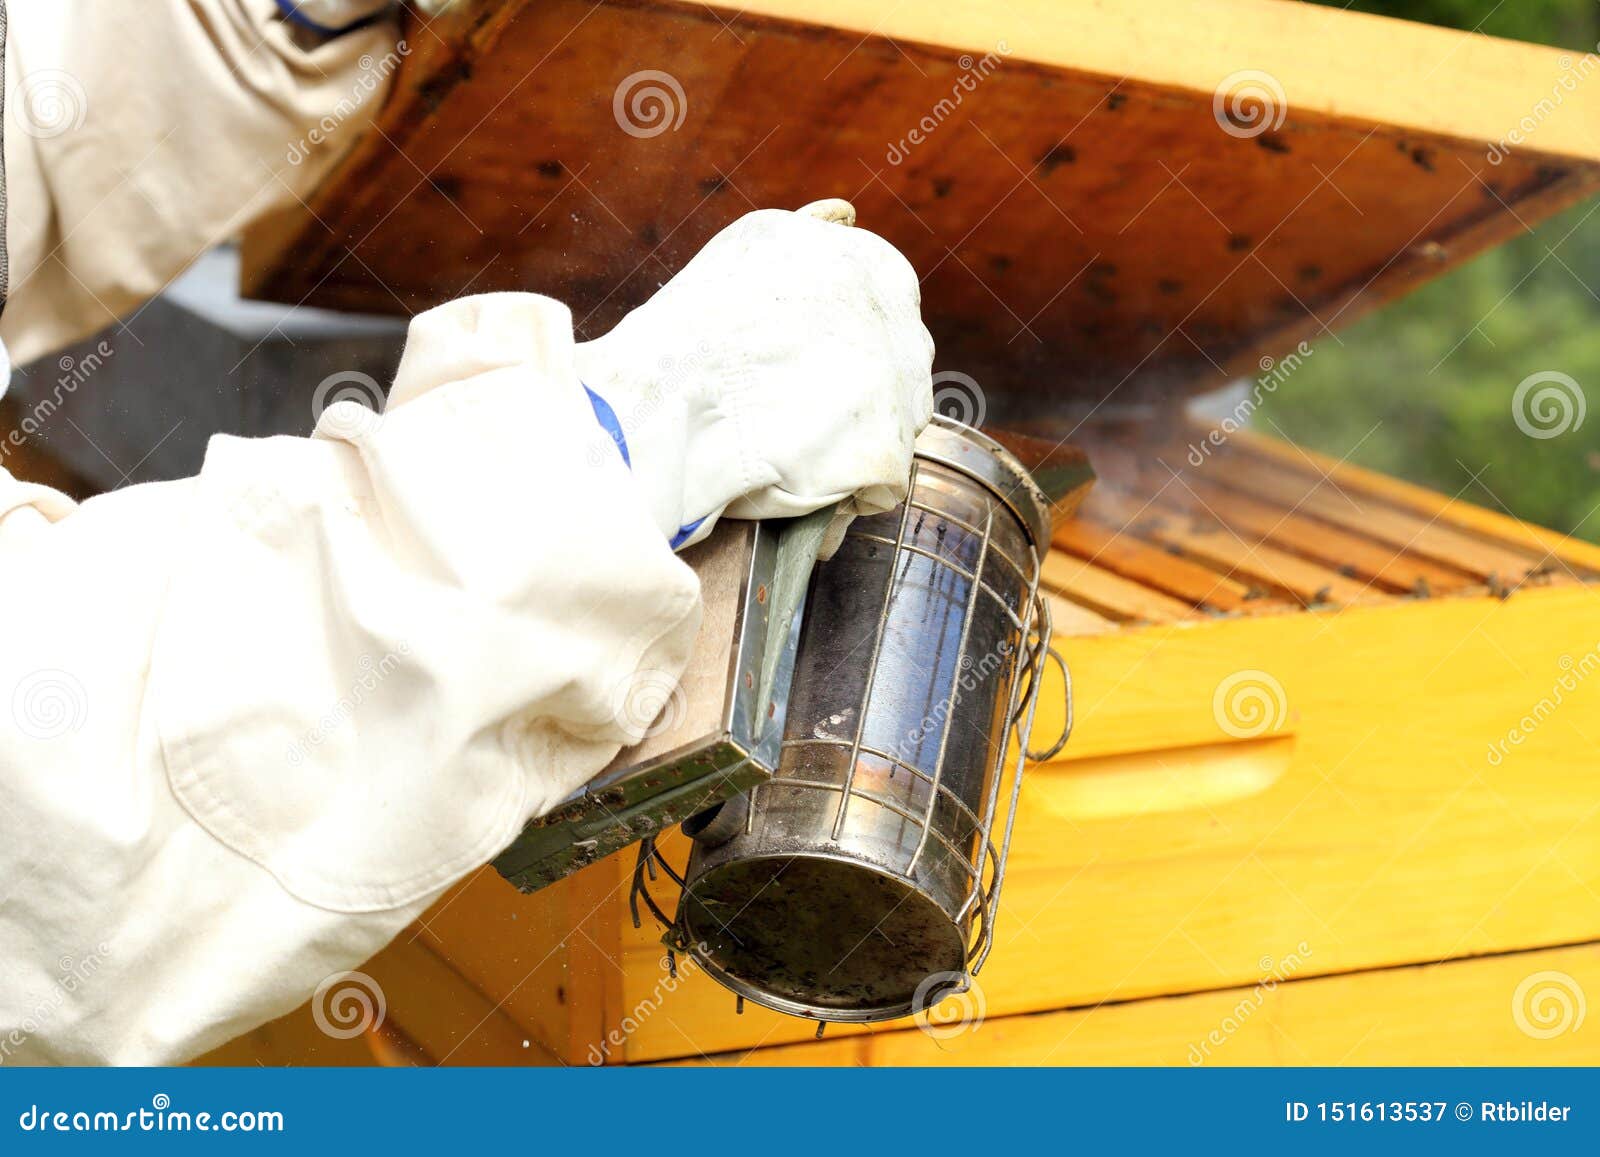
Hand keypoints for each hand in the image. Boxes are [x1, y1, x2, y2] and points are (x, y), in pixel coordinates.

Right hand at [575, 202, 934, 551]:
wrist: (667, 397)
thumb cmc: (695, 323)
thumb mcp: (758, 243)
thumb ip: (814, 231)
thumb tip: (846, 213)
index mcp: (876, 268)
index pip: (887, 318)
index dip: (836, 349)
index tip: (794, 366)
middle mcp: (899, 322)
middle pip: (899, 372)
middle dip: (855, 392)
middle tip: (787, 408)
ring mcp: (900, 389)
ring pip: (893, 428)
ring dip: (850, 441)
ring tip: (785, 443)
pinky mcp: (888, 450)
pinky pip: (879, 485)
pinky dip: (841, 494)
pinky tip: (795, 480)